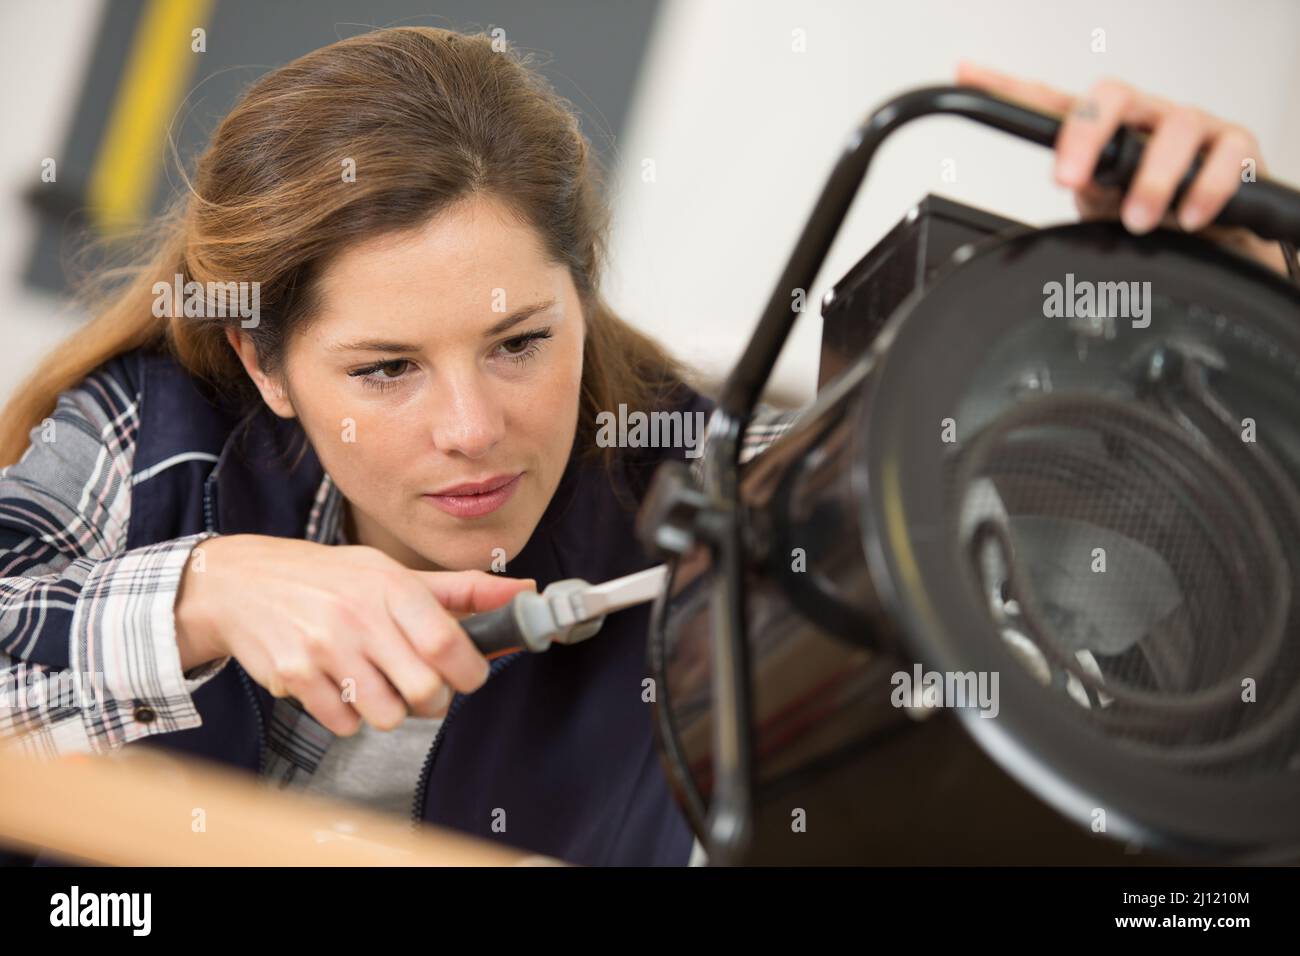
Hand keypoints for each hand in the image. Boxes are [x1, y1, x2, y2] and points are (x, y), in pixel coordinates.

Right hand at [174, 534, 535, 734]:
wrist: (240, 583)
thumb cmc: (328, 578)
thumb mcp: (392, 571)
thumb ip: (462, 590)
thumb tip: (524, 594)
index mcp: (390, 586)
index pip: (448, 645)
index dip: (471, 672)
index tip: (468, 674)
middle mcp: (358, 616)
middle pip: (424, 691)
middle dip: (435, 701)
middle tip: (424, 688)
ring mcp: (324, 649)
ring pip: (386, 715)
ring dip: (391, 710)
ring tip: (378, 683)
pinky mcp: (295, 677)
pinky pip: (345, 723)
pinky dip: (351, 716)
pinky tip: (342, 686)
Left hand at [955, 61, 1289, 276]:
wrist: (1211, 243)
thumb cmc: (1150, 218)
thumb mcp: (1097, 209)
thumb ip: (1076, 195)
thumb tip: (1044, 204)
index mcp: (1105, 131)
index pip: (1054, 103)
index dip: (1010, 88)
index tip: (969, 75)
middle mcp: (1144, 119)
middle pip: (1112, 97)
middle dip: (1086, 136)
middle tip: (1068, 180)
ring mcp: (1192, 128)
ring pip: (1175, 128)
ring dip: (1151, 179)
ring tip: (1137, 220)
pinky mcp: (1235, 147)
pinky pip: (1227, 154)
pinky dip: (1206, 187)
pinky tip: (1189, 215)